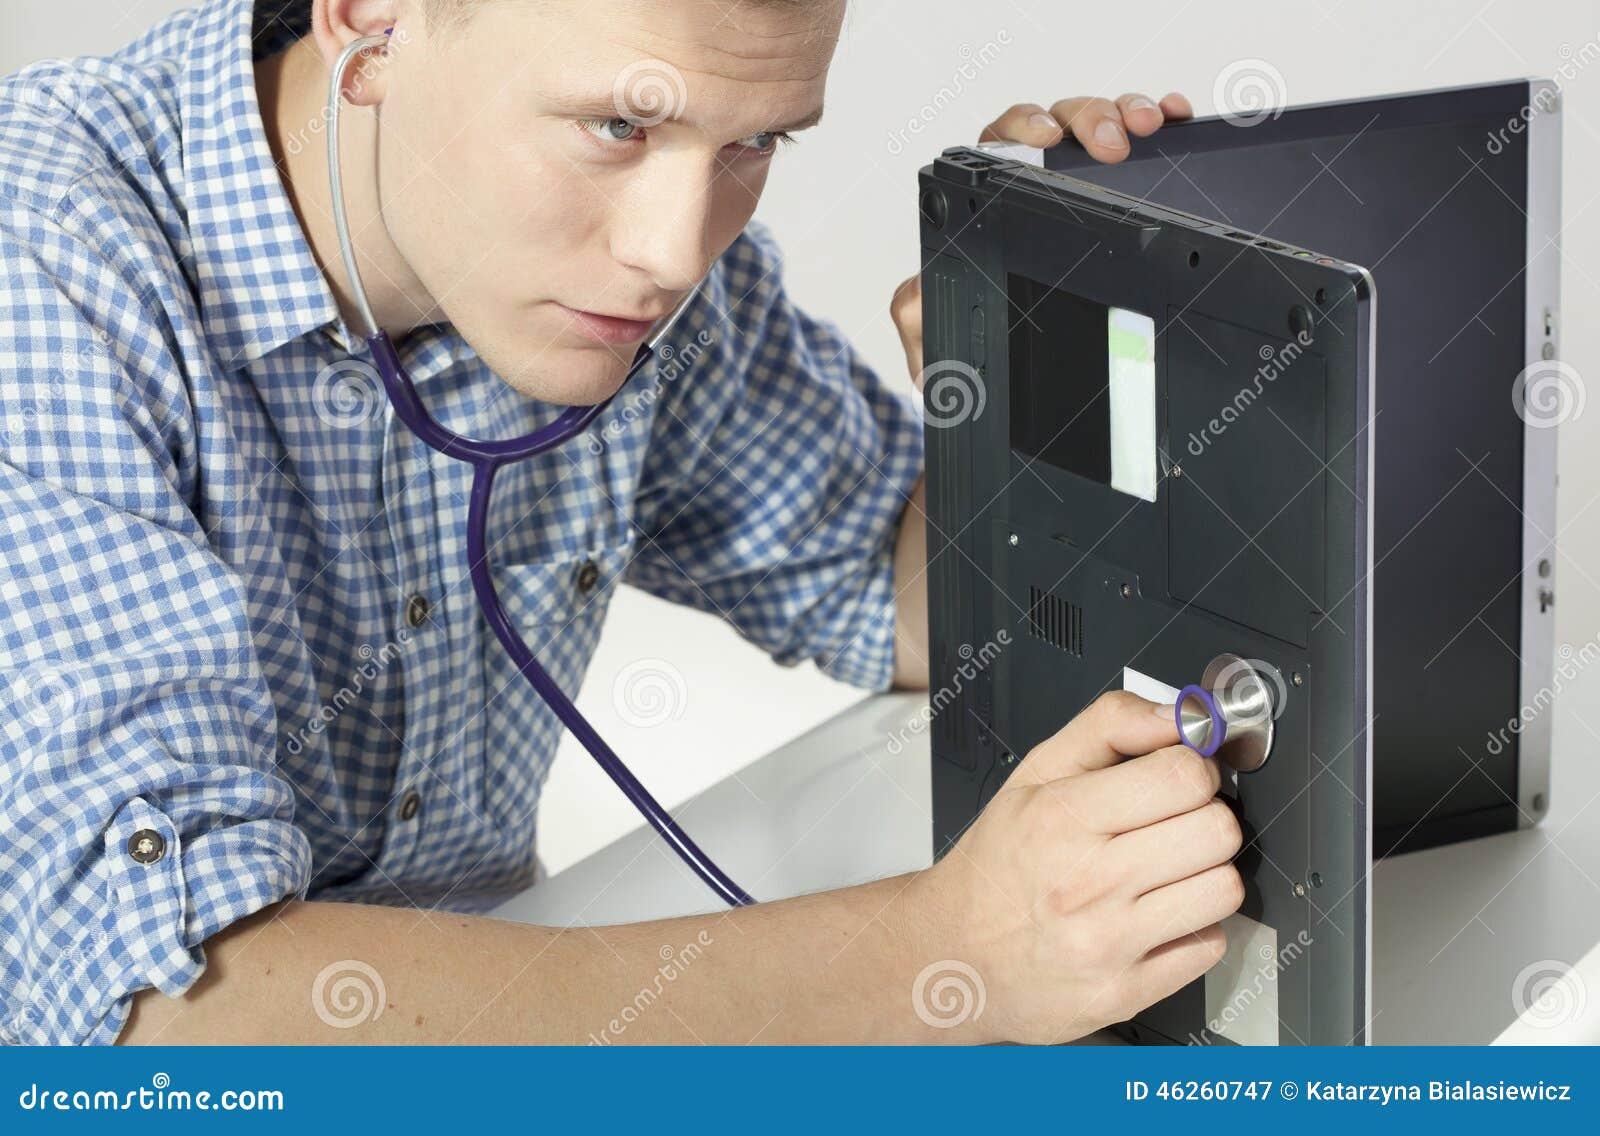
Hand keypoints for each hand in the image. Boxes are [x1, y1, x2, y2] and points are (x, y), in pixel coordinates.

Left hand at [892, 92, 1192, 384]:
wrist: (1015, 376)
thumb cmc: (978, 340)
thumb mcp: (937, 332)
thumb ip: (917, 311)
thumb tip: (915, 290)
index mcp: (988, 200)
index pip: (1000, 144)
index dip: (1024, 126)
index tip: (1046, 136)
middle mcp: (1036, 180)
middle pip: (1059, 124)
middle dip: (1087, 120)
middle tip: (1112, 144)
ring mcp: (1083, 182)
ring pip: (1103, 126)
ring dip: (1127, 115)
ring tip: (1148, 126)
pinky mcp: (1124, 193)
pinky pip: (1142, 148)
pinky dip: (1162, 125)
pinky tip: (1175, 121)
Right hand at [904, 691, 1243, 1044]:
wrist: (951, 952)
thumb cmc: (997, 863)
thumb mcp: (1035, 774)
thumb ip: (1109, 727)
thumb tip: (1178, 715)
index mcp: (1062, 816)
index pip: (1185, 776)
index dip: (1194, 770)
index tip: (1179, 779)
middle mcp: (1085, 881)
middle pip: (1217, 831)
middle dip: (1205, 820)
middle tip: (1172, 827)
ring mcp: (1107, 943)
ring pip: (1224, 889)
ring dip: (1205, 876)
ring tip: (1165, 874)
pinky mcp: (1124, 992)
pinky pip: (1209, 947)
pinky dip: (1191, 931)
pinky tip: (1153, 919)